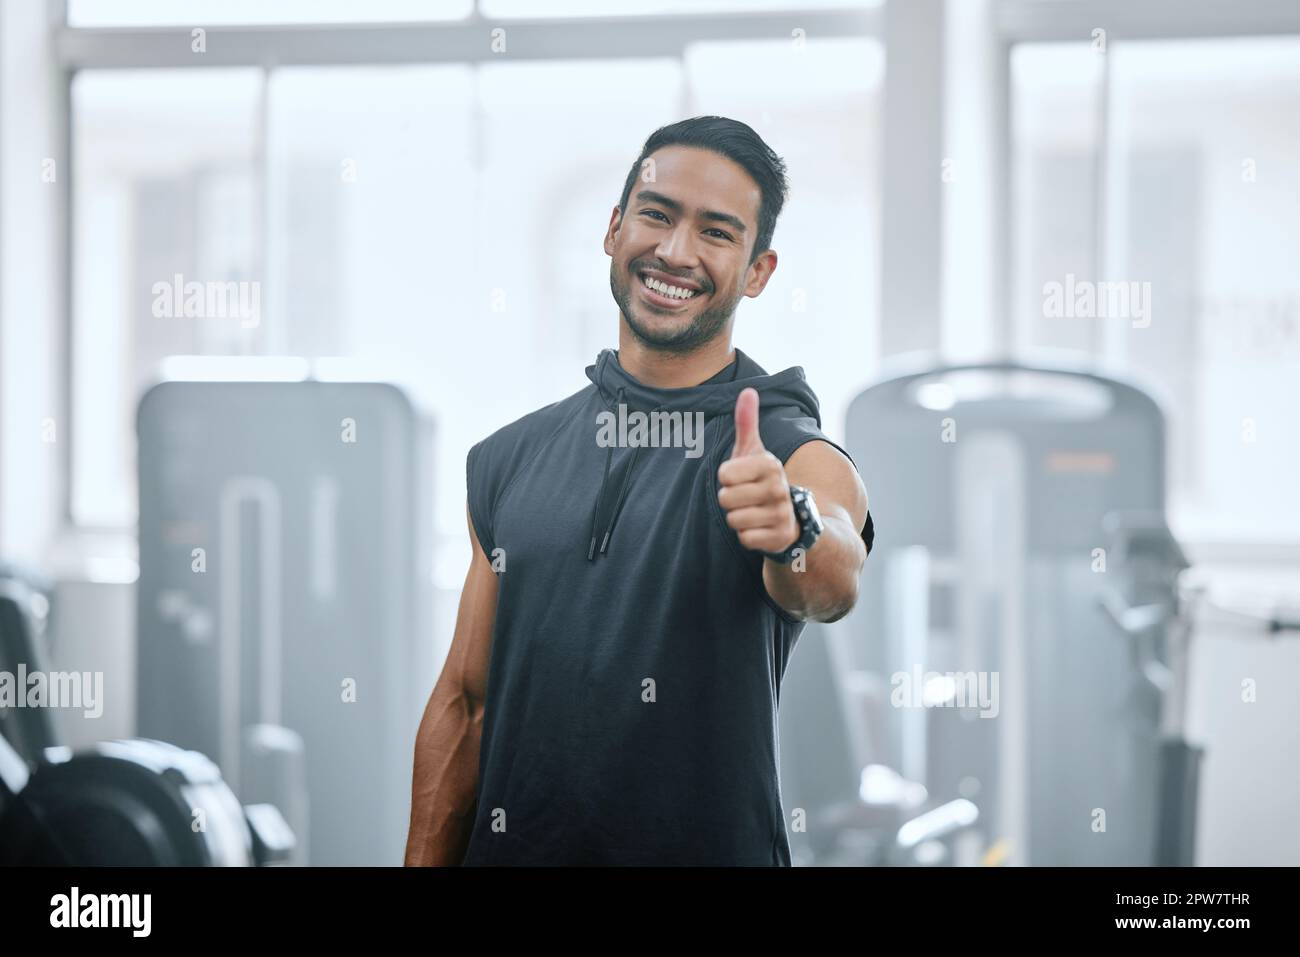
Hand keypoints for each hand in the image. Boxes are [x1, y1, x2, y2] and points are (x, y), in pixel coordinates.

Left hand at [717, 388, 798, 553]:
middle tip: (746, 498)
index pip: (724, 473)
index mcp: (770, 464)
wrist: (791, 518)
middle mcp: (779, 488)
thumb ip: (747, 423)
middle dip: (730, 500)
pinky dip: (747, 536)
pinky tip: (759, 528)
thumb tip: (747, 391)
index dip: (726, 478)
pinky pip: (745, 538)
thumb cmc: (761, 480)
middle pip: (726, 498)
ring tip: (753, 512)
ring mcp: (781, 513)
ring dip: (738, 518)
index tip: (741, 478)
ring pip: (734, 519)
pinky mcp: (779, 537)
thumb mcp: (754, 452)